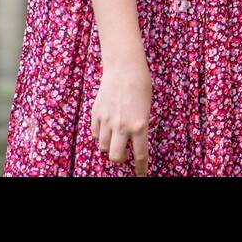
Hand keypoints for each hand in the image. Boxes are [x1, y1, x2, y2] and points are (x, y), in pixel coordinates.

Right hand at [90, 56, 151, 175]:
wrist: (125, 67)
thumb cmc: (141, 85)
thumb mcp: (146, 109)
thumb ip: (139, 127)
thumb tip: (133, 142)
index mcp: (140, 125)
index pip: (140, 155)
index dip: (141, 168)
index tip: (141, 174)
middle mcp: (122, 126)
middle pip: (116, 157)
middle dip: (121, 159)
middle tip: (124, 155)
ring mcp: (107, 120)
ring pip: (103, 146)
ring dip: (109, 147)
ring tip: (115, 139)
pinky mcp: (96, 113)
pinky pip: (95, 133)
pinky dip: (99, 135)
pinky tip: (106, 128)